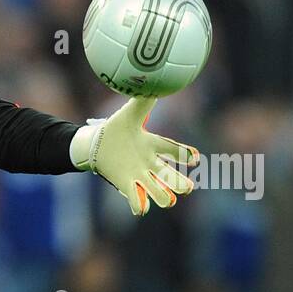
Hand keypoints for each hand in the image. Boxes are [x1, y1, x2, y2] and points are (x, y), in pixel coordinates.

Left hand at [71, 97, 197, 215]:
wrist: (98, 145)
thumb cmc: (118, 128)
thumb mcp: (131, 112)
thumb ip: (144, 99)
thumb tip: (154, 81)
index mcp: (153, 144)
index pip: (171, 149)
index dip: (182, 154)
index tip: (194, 158)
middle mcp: (150, 162)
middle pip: (168, 174)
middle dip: (178, 182)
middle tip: (188, 189)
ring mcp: (139, 175)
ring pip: (155, 188)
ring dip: (162, 195)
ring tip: (169, 202)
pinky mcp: (126, 184)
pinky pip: (135, 197)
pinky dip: (138, 204)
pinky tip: (140, 210)